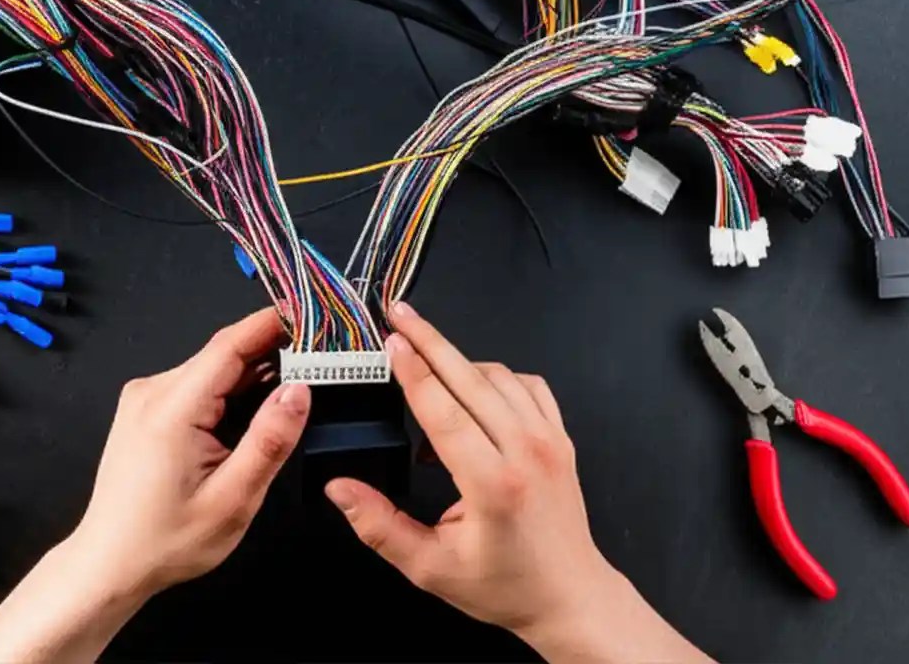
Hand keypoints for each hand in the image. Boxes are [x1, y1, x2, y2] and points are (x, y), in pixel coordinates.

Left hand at [69, 306, 311, 595]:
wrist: (110, 563)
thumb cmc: (166, 541)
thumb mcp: (232, 499)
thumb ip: (269, 441)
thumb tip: (300, 390)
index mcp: (172, 408)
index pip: (230, 345)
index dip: (272, 324)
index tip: (312, 314)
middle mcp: (152, 392)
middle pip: (222, 354)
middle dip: (271, 351)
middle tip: (321, 356)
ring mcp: (145, 399)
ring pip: (212, 370)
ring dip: (252, 373)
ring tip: (298, 380)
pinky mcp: (146, 411)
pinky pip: (197, 386)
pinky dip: (230, 389)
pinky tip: (256, 405)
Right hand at [325, 302, 709, 662]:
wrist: (570, 596)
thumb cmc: (503, 585)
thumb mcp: (429, 566)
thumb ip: (379, 525)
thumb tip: (338, 488)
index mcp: (492, 483)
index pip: (445, 411)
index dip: (414, 372)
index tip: (390, 341)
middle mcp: (526, 452)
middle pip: (470, 379)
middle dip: (429, 341)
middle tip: (398, 312)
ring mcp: (550, 440)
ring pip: (499, 376)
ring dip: (459, 362)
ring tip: (422, 363)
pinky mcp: (562, 438)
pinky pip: (528, 385)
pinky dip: (496, 377)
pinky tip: (473, 391)